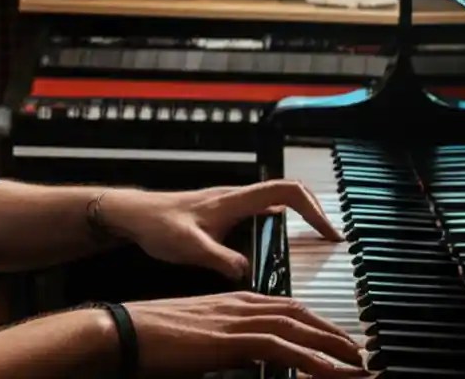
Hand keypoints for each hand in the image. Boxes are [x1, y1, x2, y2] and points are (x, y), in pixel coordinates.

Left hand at [102, 180, 341, 279]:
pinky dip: (283, 219)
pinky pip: (265, 209)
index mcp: (236, 200)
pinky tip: (282, 236)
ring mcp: (234, 202)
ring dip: (302, 212)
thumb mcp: (189, 248)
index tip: (326, 231)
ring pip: (279, 198)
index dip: (313, 209)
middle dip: (315, 210)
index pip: (287, 192)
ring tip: (315, 235)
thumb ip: (220, 260)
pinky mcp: (227, 211)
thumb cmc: (157, 224)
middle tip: (330, 235)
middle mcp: (239, 196)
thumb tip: (246, 273)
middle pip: (291, 192)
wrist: (134, 214)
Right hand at [124, 291, 366, 377]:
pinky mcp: (230, 339)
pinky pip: (281, 347)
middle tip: (357, 351)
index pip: (287, 307)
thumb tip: (246, 359)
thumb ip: (227, 344)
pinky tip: (330, 371)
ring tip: (356, 363)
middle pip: (300, 313)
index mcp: (233, 302)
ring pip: (298, 328)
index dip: (316, 322)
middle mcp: (240, 304)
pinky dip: (310, 358)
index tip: (335, 338)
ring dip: (332, 345)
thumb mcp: (198, 340)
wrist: (121, 331)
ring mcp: (236, 319)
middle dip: (332, 332)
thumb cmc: (150, 338)